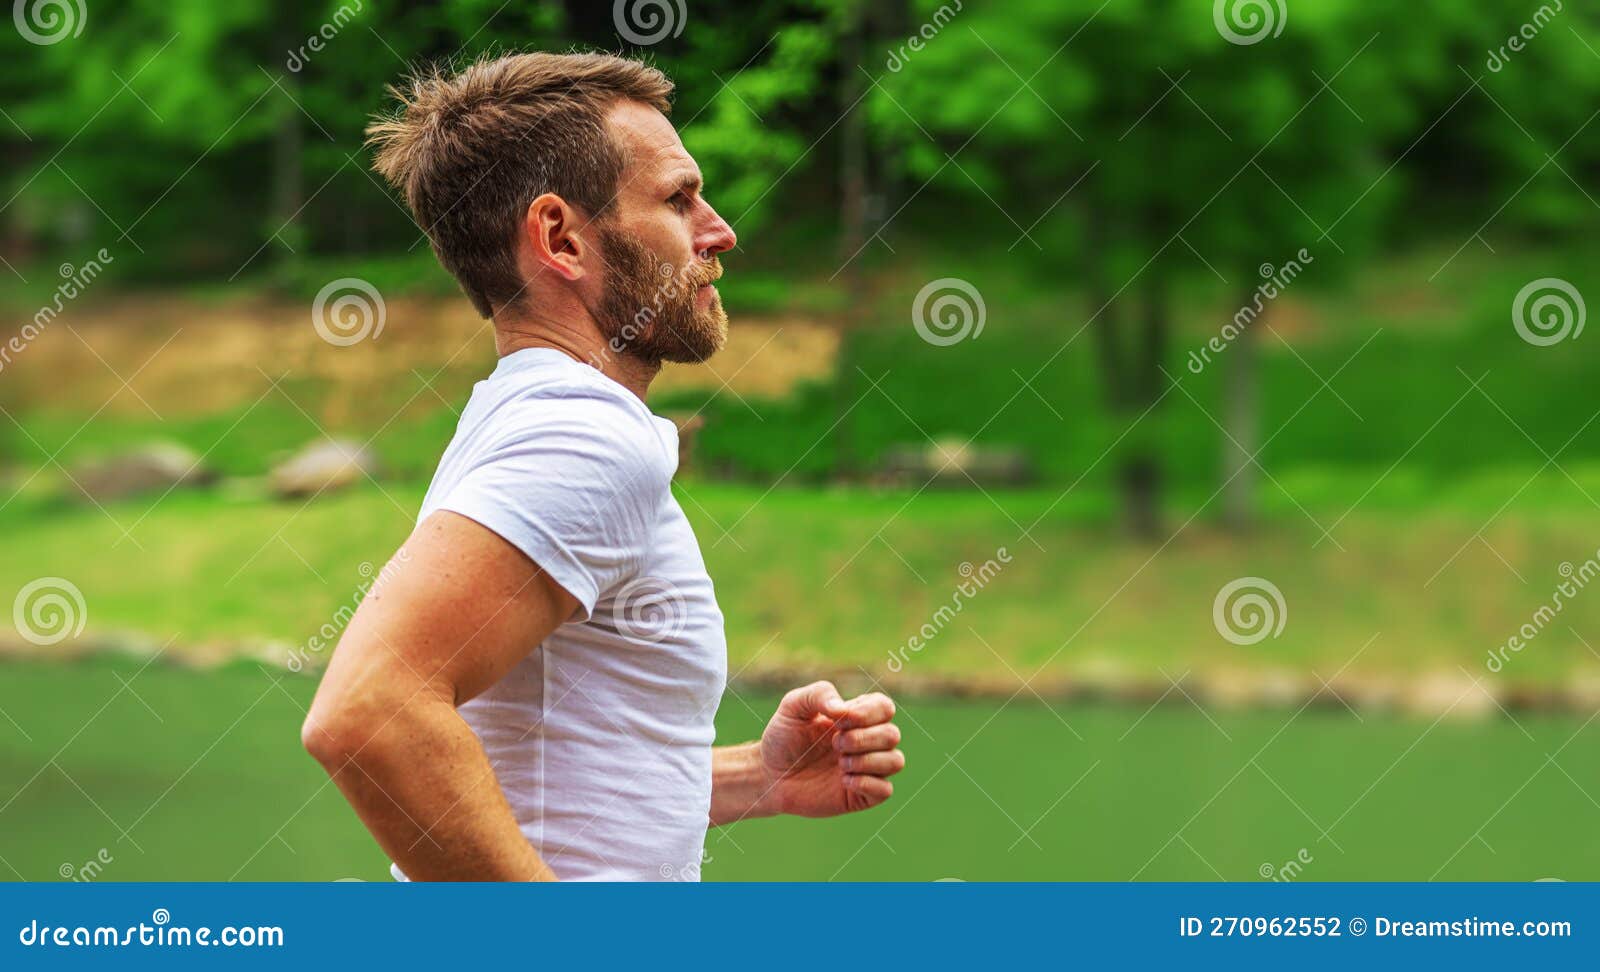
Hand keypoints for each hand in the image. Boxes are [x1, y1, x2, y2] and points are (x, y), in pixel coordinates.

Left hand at [758, 681, 904, 817]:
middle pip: (892, 735)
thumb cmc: (783, 738)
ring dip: (868, 761)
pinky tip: (843, 781)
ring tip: (840, 763)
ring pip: (896, 761)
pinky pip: (886, 790)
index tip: (837, 720)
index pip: (884, 708)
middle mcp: (867, 742)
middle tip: (834, 744)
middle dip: (862, 738)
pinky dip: (867, 783)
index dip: (866, 713)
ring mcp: (866, 769)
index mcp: (856, 717)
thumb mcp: (793, 706)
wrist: (769, 776)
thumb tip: (843, 709)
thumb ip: (819, 694)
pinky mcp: (861, 796)